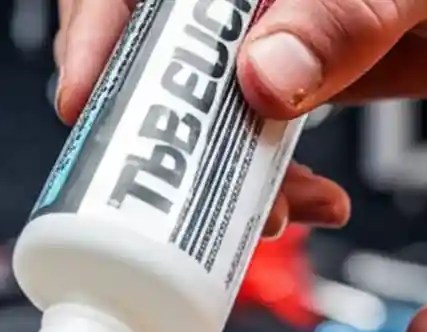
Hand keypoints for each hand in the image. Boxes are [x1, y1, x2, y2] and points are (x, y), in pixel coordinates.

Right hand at [52, 0, 426, 234]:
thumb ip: (340, 18)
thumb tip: (264, 79)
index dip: (96, 34)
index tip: (86, 100)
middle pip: (151, 59)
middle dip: (161, 134)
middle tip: (177, 191)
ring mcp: (259, 38)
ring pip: (198, 115)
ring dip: (219, 181)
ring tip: (268, 217)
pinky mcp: (288, 82)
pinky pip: (250, 144)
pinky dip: (272, 189)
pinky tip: (313, 205)